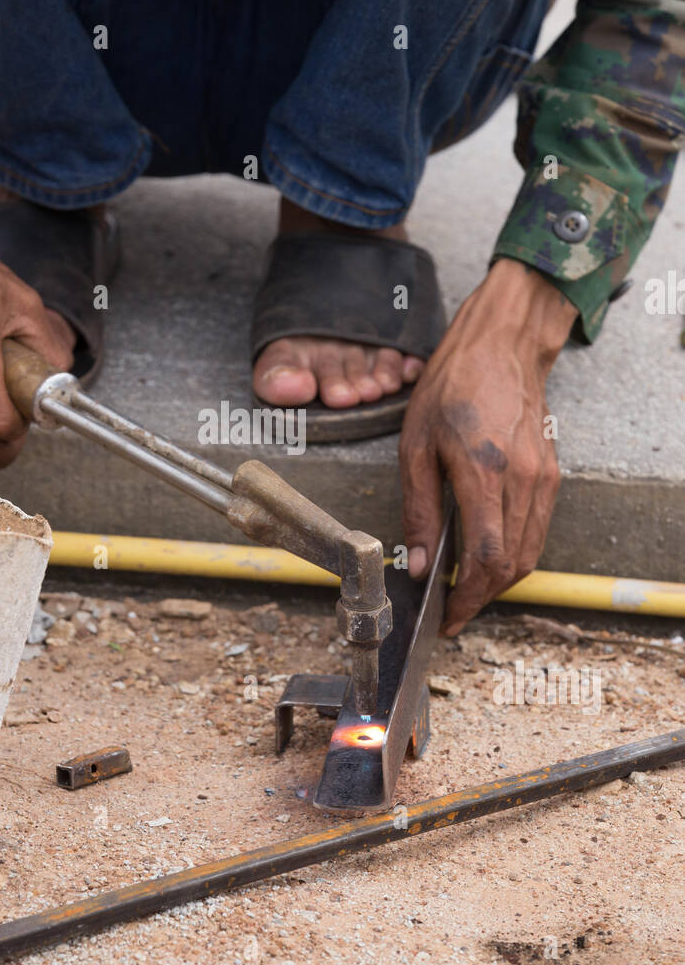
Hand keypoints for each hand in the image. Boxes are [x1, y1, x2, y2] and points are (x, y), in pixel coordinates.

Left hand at [399, 259, 577, 634]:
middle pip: (512, 566)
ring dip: (499, 581)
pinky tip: (486, 554)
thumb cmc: (452, 387)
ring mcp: (542, 479)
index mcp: (484, 473)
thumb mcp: (415, 446)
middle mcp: (522, 481)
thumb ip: (418, 509)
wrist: (501, 347)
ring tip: (465, 589)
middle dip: (481, 598)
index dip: (468, 598)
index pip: (487, 558)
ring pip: (529, 553)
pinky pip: (536, 530)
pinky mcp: (550, 475)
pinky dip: (514, 554)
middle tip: (451, 611)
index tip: (447, 618)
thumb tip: (417, 564)